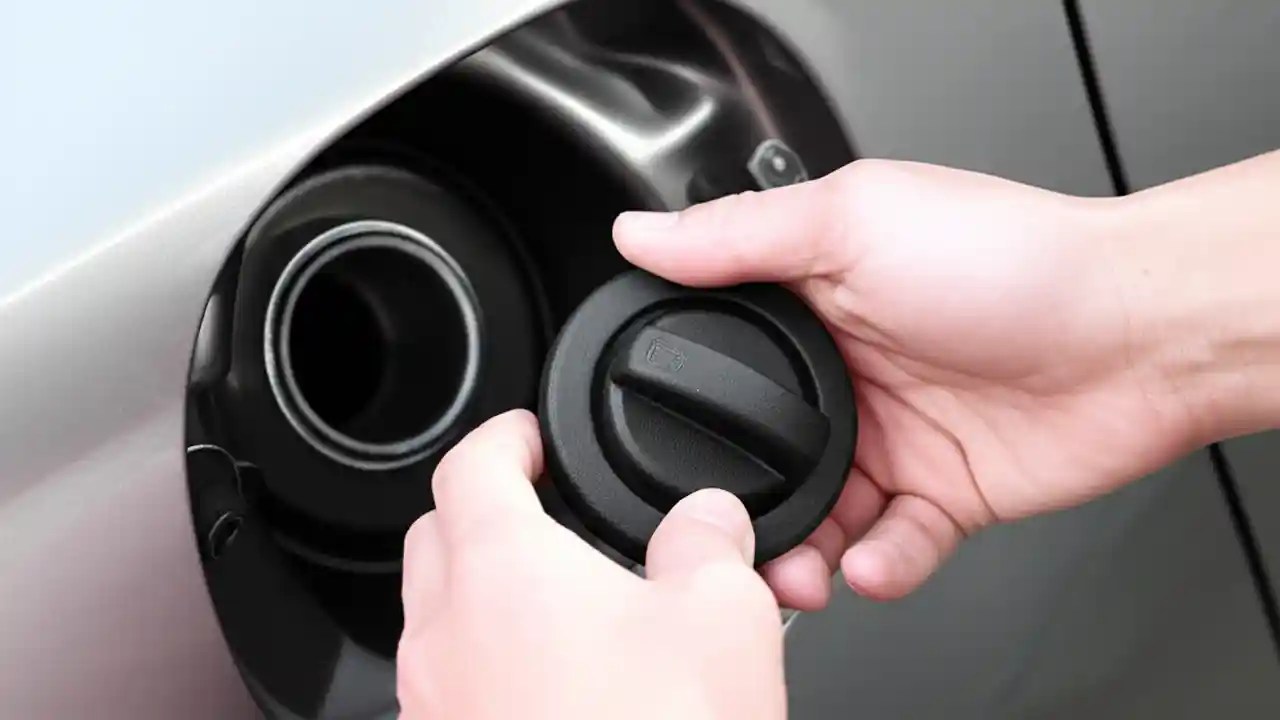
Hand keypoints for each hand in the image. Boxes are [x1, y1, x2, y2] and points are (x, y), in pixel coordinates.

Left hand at [397, 410, 785, 719]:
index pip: (472, 460)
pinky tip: (562, 693)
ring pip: (439, 619)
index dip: (508, 435)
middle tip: (547, 514)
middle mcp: (444, 633)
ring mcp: (435, 705)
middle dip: (486, 510)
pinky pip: (454, 690)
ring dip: (489, 596)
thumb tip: (711, 519)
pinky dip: (494, 668)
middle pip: (436, 535)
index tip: (532, 436)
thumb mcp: (722, 616)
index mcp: (499, 567)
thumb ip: (711, 540)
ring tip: (568, 611)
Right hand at [614, 160, 1196, 607]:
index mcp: (813, 302)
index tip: (670, 445)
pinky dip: (878, 566)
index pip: (723, 359)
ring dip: (802, 555)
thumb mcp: (850, 222)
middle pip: (763, 455)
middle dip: (743, 506)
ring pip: (819, 517)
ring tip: (800, 572)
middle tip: (732, 534)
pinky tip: (871, 561)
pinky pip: (892, 547)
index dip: (692, 401)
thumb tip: (641, 235)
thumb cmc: (1008, 260)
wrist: (1137, 332)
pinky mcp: (943, 494)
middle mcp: (847, 373)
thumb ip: (737, 238)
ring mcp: (894, 438)